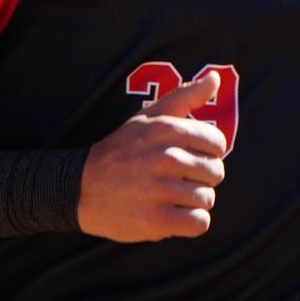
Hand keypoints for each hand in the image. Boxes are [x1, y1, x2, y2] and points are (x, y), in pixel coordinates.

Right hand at [77, 69, 227, 241]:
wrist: (82, 188)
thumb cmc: (122, 150)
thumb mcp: (149, 116)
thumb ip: (186, 96)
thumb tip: (215, 77)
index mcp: (167, 130)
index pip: (217, 143)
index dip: (208, 152)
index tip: (190, 156)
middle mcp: (166, 158)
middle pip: (216, 173)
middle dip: (201, 178)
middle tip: (178, 179)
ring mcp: (161, 190)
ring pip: (208, 199)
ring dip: (193, 201)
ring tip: (172, 197)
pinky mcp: (157, 221)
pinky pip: (199, 223)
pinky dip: (191, 222)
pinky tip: (175, 214)